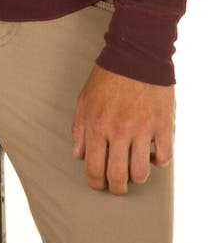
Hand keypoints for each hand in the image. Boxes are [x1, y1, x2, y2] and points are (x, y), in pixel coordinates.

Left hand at [71, 63, 174, 194]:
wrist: (136, 54)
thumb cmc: (108, 75)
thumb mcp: (85, 98)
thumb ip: (79, 128)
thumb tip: (78, 154)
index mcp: (97, 125)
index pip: (93, 169)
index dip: (96, 183)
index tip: (99, 184)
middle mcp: (118, 131)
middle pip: (117, 177)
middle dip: (116, 188)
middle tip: (118, 185)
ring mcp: (142, 129)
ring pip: (140, 173)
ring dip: (137, 177)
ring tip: (135, 171)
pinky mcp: (162, 125)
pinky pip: (164, 157)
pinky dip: (158, 162)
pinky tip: (153, 154)